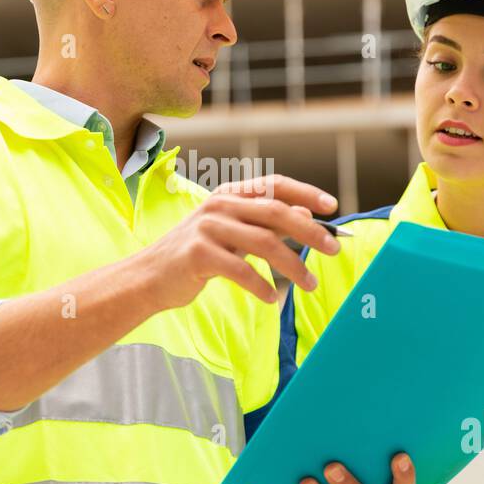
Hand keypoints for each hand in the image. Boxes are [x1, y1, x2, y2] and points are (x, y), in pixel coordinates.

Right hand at [138, 174, 340, 309]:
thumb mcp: (233, 234)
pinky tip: (273, 298)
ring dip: (293, 265)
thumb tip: (308, 218)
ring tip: (310, 283)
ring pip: (264, 242)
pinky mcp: (198, 254)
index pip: (274, 185)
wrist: (150, 277)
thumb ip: (266, 224)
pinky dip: (261, 286)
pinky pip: (241, 270)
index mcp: (230, 194)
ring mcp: (207, 228)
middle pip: (276, 213)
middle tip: (333, 249)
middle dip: (310, 231)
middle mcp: (219, 205)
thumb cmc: (197, 256)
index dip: (305, 193)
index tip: (332, 206)